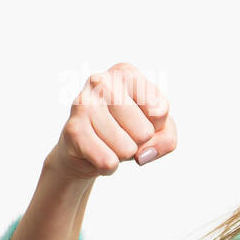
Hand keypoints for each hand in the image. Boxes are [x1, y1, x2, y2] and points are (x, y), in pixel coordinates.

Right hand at [47, 62, 175, 179]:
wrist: (86, 150)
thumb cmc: (127, 131)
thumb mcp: (159, 131)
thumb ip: (167, 139)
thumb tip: (143, 154)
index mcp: (126, 73)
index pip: (159, 111)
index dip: (155, 124)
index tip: (138, 118)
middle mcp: (101, 81)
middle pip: (145, 132)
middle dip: (138, 142)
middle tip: (122, 133)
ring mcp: (84, 103)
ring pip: (127, 149)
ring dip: (122, 154)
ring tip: (108, 141)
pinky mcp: (73, 129)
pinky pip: (108, 162)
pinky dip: (108, 166)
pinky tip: (96, 152)